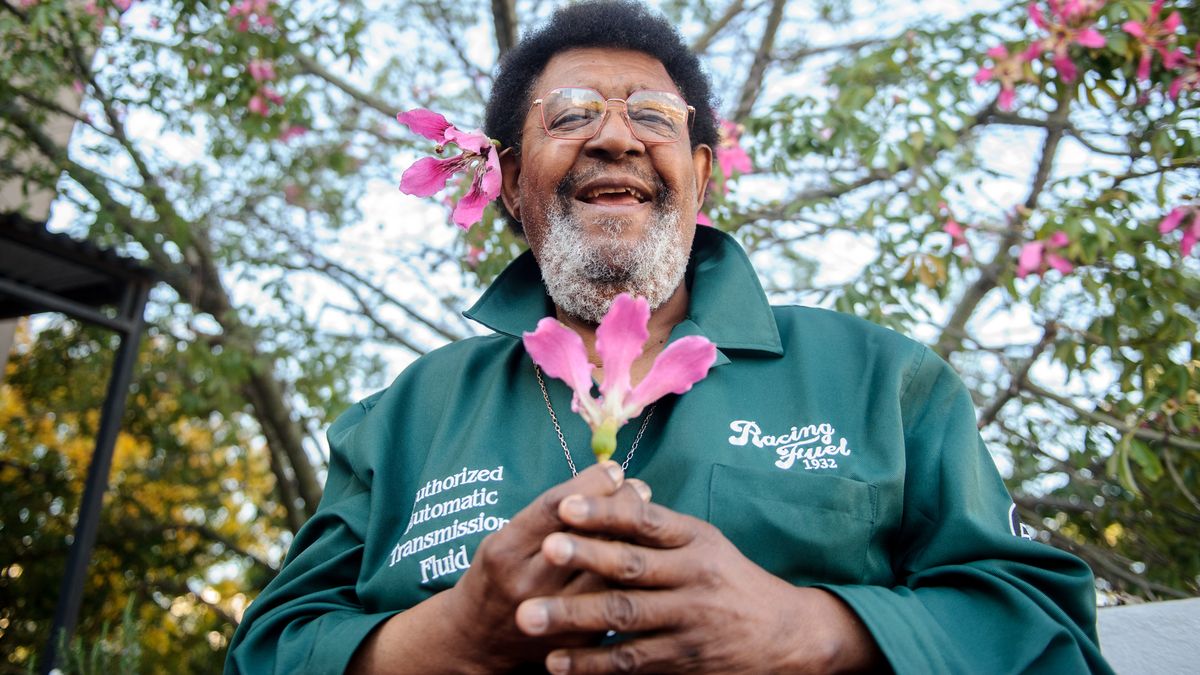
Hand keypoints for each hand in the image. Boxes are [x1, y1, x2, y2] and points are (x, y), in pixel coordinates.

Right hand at [439, 461, 649, 671]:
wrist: (481, 640)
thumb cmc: (498, 575)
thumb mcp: (504, 538)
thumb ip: (547, 516)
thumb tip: (606, 482)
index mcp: (506, 552)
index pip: (553, 509)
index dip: (590, 484)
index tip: (614, 470)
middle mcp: (529, 583)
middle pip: (587, 537)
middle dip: (620, 507)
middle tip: (638, 489)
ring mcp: (555, 616)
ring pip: (608, 570)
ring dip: (634, 537)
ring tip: (647, 518)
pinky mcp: (578, 638)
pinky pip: (614, 598)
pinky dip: (631, 573)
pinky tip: (642, 553)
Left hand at [513, 489, 883, 673]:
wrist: (783, 636)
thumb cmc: (729, 579)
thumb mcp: (704, 542)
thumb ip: (657, 527)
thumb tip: (603, 495)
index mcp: (694, 540)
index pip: (645, 520)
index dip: (605, 512)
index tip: (565, 504)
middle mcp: (693, 577)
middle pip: (632, 566)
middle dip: (585, 557)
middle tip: (545, 550)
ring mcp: (688, 620)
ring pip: (625, 616)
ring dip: (573, 616)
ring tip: (528, 617)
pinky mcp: (682, 660)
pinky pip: (630, 660)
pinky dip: (591, 663)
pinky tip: (556, 663)